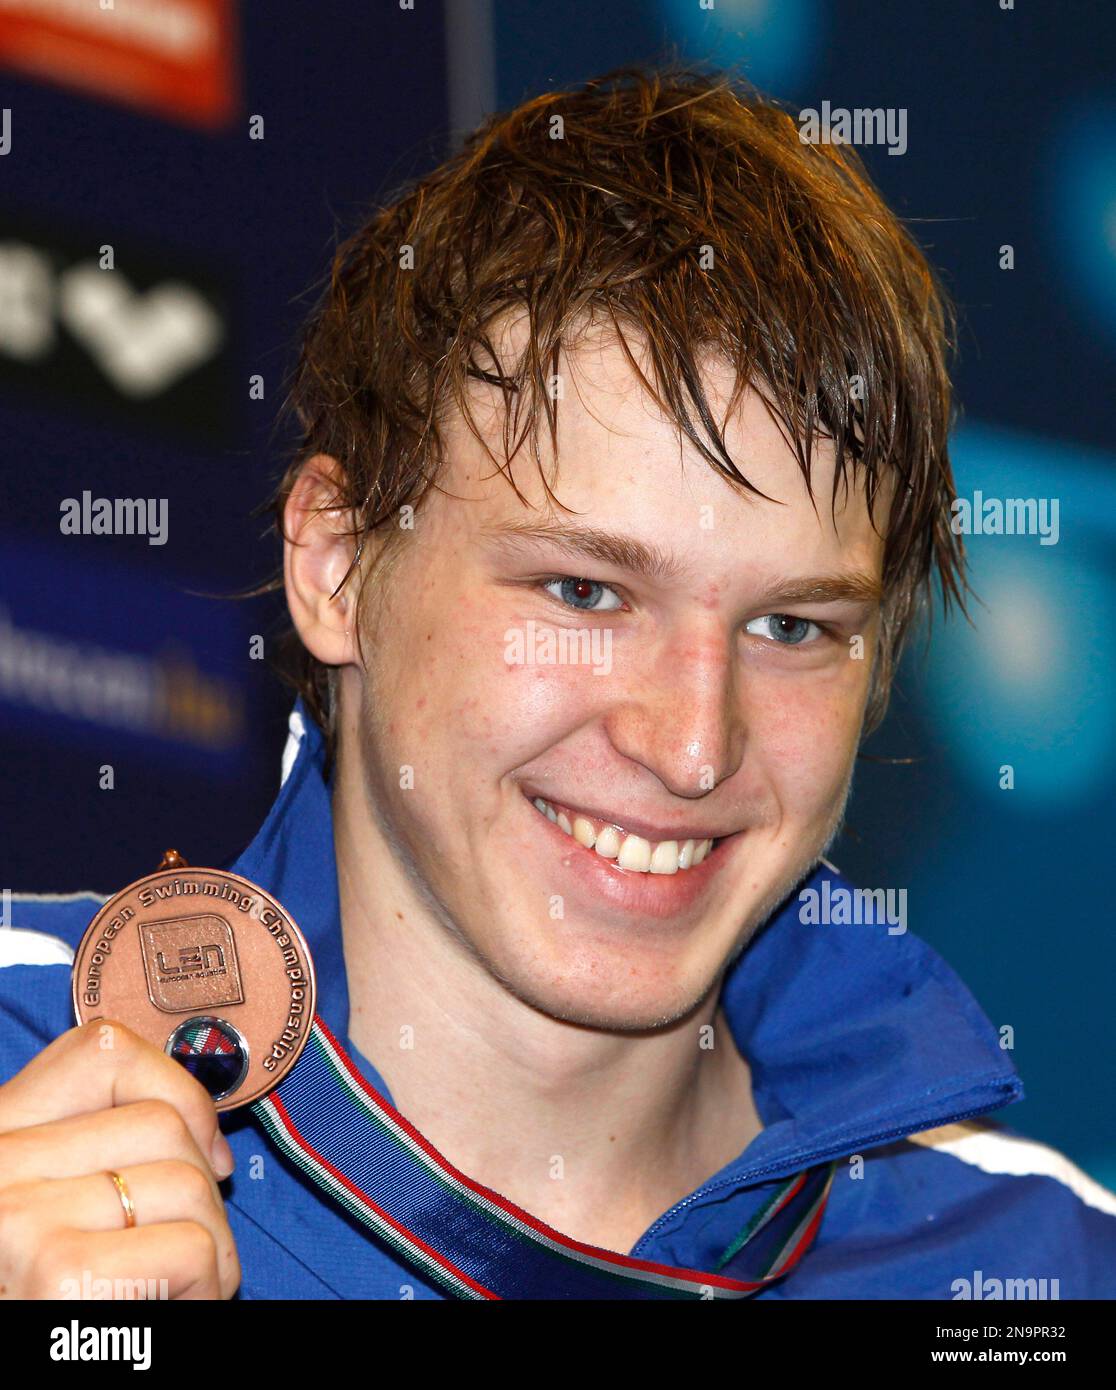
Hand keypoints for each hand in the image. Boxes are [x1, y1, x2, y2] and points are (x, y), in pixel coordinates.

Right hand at [0, 1020, 239, 1298]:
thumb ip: (97, 1157)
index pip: (102, 1049)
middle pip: (162, 1121)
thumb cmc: (50, 1300)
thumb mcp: (53, 1212)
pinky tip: (163, 1319)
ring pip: (188, 1182)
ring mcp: (16, 1218)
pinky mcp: (57, 1277)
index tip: (202, 1152)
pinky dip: (205, 1287)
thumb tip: (209, 1142)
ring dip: (211, 1249)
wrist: (30, 1366)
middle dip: (203, 1192)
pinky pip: (191, 1247)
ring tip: (170, 1296)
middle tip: (181, 1258)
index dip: (178, 1090)